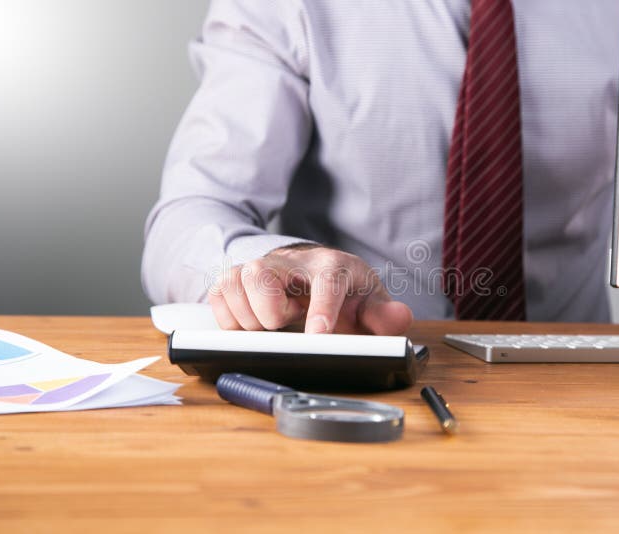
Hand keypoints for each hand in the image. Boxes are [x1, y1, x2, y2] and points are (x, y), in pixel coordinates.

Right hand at [208, 245, 412, 334]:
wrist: (316, 274)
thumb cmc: (344, 292)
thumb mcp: (369, 302)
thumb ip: (384, 315)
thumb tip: (400, 318)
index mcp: (330, 266)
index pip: (326, 280)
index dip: (321, 308)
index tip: (318, 335)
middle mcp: (292, 263)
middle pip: (264, 272)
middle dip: (269, 309)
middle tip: (283, 324)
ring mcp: (261, 268)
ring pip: (236, 279)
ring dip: (246, 313)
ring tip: (266, 327)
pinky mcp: (239, 279)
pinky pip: (218, 291)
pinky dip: (228, 315)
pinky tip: (247, 325)